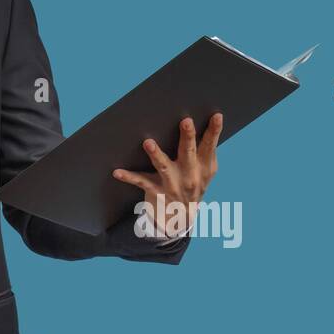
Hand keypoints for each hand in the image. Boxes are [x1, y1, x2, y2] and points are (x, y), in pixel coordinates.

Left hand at [112, 113, 221, 237]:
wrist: (182, 218)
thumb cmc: (192, 184)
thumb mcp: (204, 170)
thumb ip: (202, 150)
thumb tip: (192, 121)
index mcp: (203, 167)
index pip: (210, 146)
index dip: (214, 131)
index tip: (216, 116)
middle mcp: (190, 175)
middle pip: (188, 153)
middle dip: (187, 137)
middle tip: (186, 121)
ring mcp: (173, 184)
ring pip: (164, 167)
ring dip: (156, 155)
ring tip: (148, 143)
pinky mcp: (156, 191)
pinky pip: (141, 182)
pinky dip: (128, 177)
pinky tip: (116, 172)